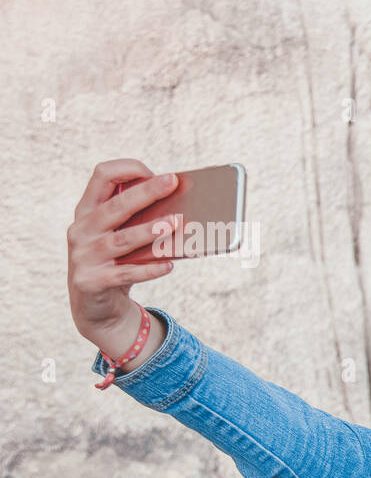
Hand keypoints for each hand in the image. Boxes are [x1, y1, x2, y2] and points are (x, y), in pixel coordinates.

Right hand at [67, 160, 179, 343]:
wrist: (94, 308)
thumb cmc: (117, 263)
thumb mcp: (120, 237)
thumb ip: (138, 221)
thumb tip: (182, 208)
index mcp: (87, 210)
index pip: (101, 176)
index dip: (128, 169)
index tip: (154, 172)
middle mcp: (81, 230)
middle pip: (115, 206)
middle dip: (146, 192)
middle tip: (172, 182)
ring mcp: (84, 256)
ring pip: (122, 240)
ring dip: (151, 230)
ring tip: (178, 222)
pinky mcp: (91, 282)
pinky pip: (126, 273)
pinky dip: (149, 269)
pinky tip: (169, 265)